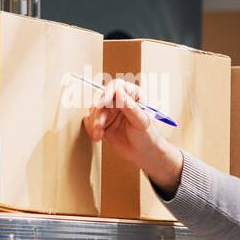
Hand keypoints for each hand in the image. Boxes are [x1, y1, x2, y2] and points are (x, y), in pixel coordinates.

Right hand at [82, 78, 182, 196]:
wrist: (144, 154)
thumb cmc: (148, 136)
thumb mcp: (141, 122)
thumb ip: (130, 107)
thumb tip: (119, 92)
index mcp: (133, 95)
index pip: (117, 86)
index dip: (108, 92)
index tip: (103, 103)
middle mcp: (120, 101)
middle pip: (102, 98)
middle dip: (99, 112)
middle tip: (99, 124)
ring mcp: (110, 111)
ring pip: (94, 110)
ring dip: (94, 122)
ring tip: (99, 134)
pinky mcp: (103, 121)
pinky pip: (90, 121)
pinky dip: (92, 129)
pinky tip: (98, 137)